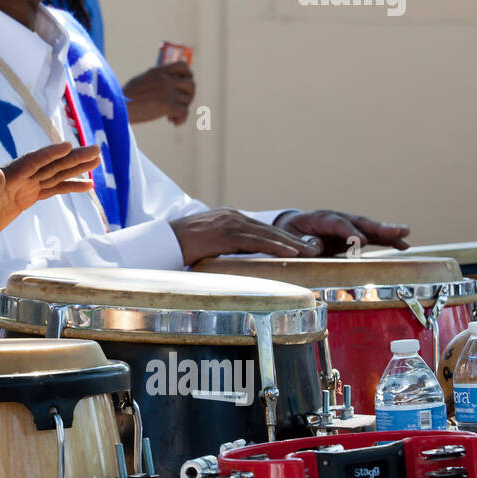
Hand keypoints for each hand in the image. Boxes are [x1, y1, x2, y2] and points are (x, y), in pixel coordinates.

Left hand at [0, 142, 101, 235]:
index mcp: (2, 177)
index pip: (30, 162)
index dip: (49, 153)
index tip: (69, 145)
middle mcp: (15, 177)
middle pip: (48, 164)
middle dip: (72, 157)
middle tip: (97, 149)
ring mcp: (21, 186)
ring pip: (54, 174)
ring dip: (75, 168)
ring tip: (98, 161)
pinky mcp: (24, 198)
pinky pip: (51, 189)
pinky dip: (68, 187)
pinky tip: (86, 185)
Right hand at [123, 62, 194, 124]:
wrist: (114, 107)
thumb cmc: (123, 98)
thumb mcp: (140, 82)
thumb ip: (155, 80)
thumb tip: (168, 84)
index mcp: (158, 71)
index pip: (183, 66)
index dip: (188, 76)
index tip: (183, 87)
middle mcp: (164, 79)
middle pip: (191, 84)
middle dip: (189, 96)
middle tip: (180, 104)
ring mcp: (166, 91)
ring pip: (186, 101)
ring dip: (181, 110)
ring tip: (171, 116)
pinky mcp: (166, 105)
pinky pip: (184, 112)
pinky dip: (181, 119)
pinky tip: (173, 122)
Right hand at [170, 207, 321, 265]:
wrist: (163, 240)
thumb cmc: (181, 246)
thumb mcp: (208, 243)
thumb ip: (225, 246)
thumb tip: (238, 261)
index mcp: (229, 218)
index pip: (261, 229)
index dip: (282, 238)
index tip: (299, 246)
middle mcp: (232, 216)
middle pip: (269, 229)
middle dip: (293, 240)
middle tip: (313, 249)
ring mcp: (230, 223)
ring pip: (267, 234)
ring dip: (291, 244)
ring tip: (309, 252)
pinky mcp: (226, 233)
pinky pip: (256, 241)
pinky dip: (276, 247)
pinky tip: (290, 253)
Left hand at [274, 210, 410, 254]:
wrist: (291, 228)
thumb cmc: (289, 235)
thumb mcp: (290, 239)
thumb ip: (302, 242)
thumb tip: (316, 246)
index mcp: (318, 219)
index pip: (336, 223)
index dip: (348, 232)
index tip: (361, 242)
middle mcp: (336, 218)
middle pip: (358, 221)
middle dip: (377, 227)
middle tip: (395, 231)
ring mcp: (346, 225)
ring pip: (369, 227)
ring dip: (387, 231)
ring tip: (406, 233)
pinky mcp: (353, 234)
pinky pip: (372, 236)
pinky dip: (387, 240)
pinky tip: (403, 244)